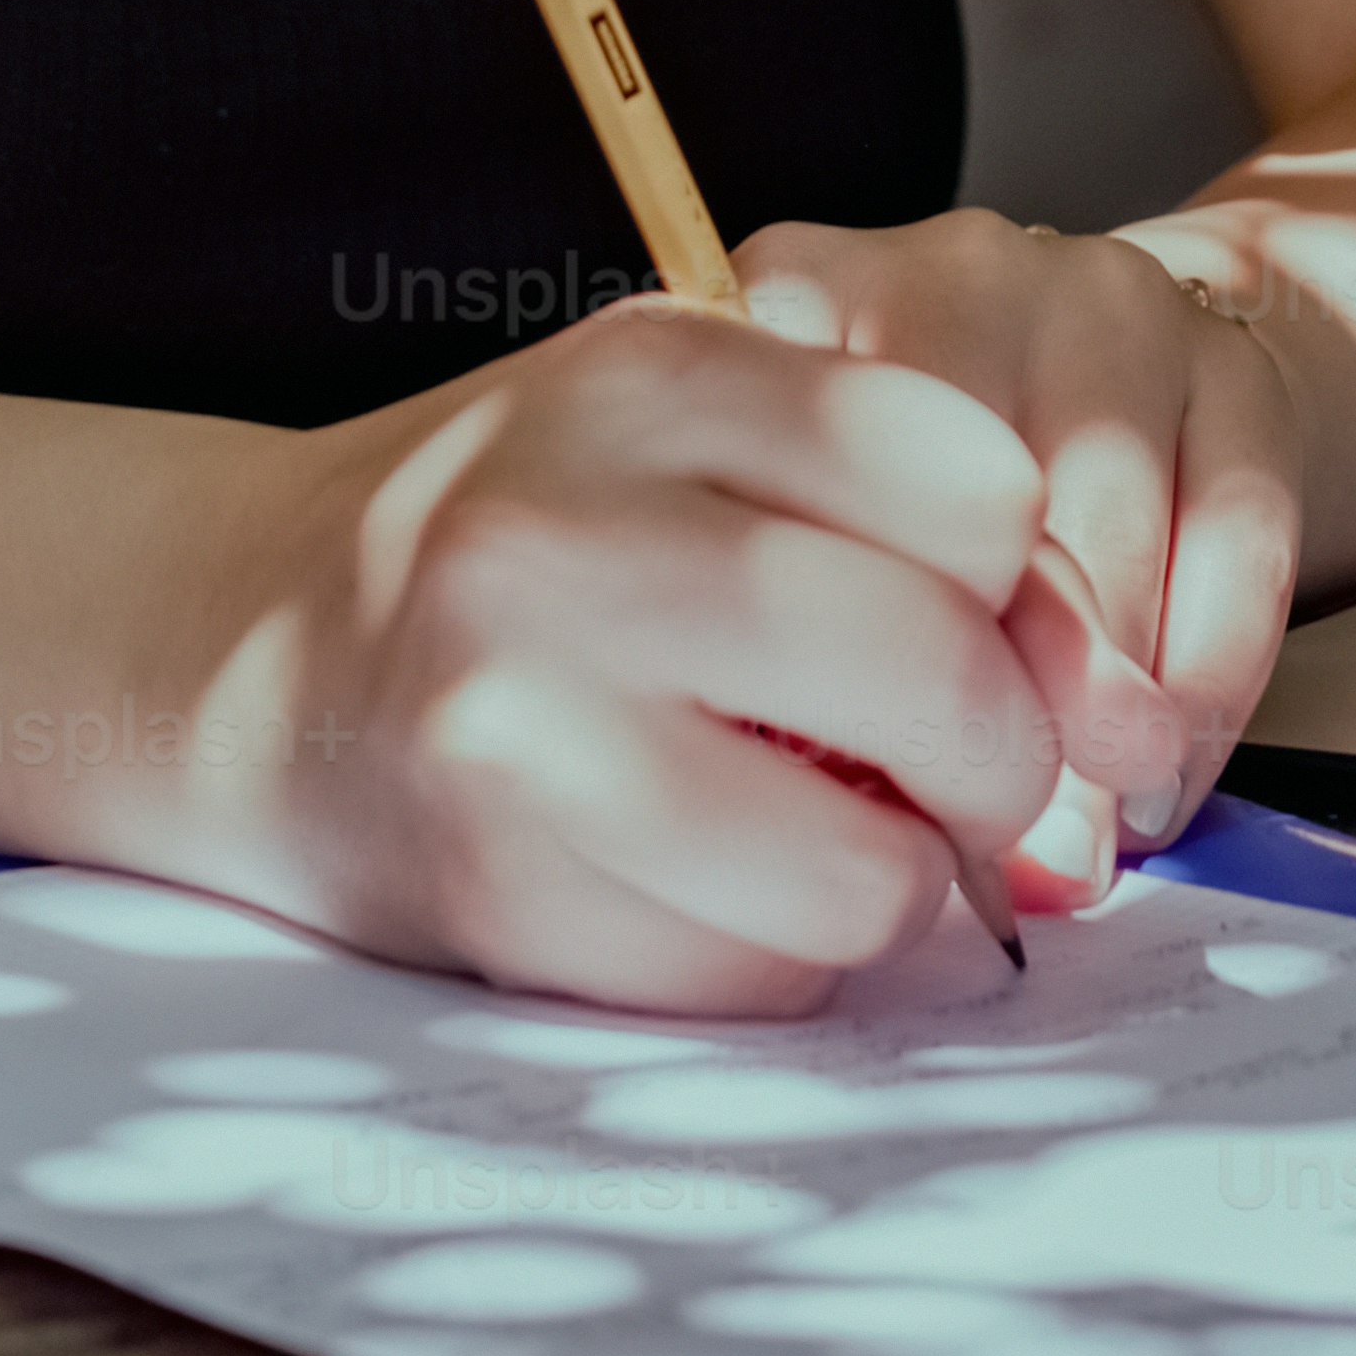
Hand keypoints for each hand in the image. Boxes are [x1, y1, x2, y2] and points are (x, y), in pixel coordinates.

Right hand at [132, 298, 1078, 1014]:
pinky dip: (772, 957)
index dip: (1025, 586)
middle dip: (998, 761)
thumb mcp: (684, 433)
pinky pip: (750, 979)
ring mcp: (514, 722)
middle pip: (938, 679)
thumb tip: (1113, 707)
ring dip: (892, 888)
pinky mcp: (491, 890)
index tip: (980, 622)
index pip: (978, 492)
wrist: (242, 645)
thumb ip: (885, 504)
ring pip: (867, 874)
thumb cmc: (522, 539)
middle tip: (961, 771)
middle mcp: (569, 533)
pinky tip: (700, 881)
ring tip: (825, 830)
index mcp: (651, 376)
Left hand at [726, 210, 1305, 889]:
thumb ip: (833, 637)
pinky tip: (1166, 773)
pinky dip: (1209, 682)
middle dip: (993, 709)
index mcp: (801, 296)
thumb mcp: (843, 535)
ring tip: (1084, 842)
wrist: (1141, 371)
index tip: (882, 799)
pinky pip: (1236, 538)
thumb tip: (867, 829)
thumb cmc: (942, 496)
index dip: (856, 659)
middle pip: (967, 508)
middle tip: (1005, 858)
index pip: (813, 476)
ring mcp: (1106, 298)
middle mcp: (952, 268)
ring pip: (1104, 534)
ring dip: (1101, 717)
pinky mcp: (1237, 359)